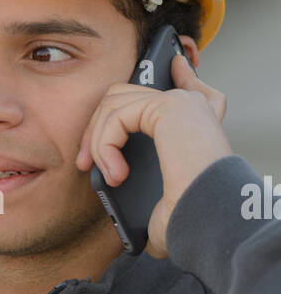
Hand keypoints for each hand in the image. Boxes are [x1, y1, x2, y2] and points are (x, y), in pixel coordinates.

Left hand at [75, 52, 230, 257]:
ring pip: (116, 102)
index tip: (174, 66)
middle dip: (99, 125)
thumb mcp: (164, 207)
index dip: (182, 75)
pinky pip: (118, 115)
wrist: (206, 220)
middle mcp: (196, 108)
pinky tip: (116, 173)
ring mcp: (184, 102)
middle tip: (86, 162)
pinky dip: (106, 144)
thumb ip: (149, 199)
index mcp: (199, 127)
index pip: (190, 86)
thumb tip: (136, 227)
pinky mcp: (171, 105)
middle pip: (130, 94)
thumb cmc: (190, 219)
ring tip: (108, 176)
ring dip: (98, 140)